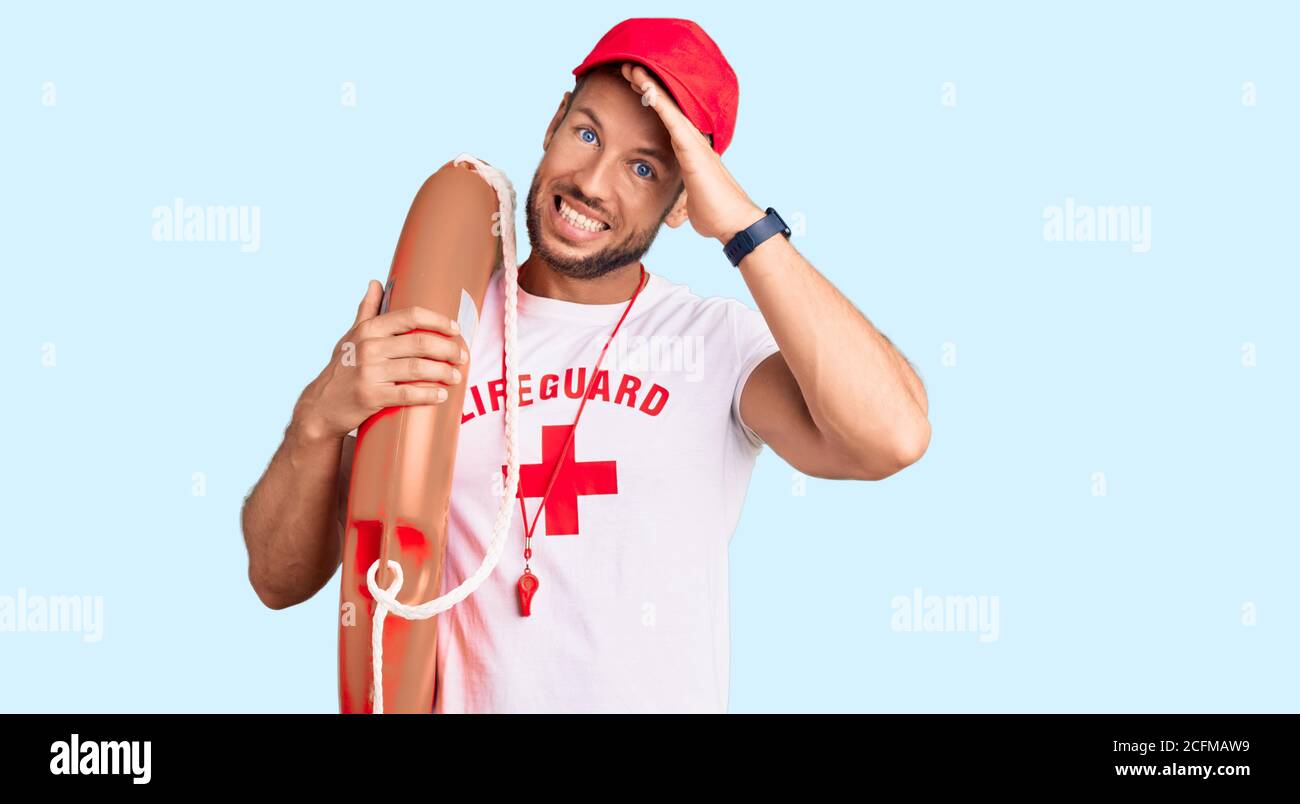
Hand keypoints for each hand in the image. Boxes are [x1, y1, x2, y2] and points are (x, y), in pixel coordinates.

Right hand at [293, 280, 467, 440]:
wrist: (321, 407)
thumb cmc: (341, 369)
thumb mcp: (350, 337)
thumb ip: (366, 310)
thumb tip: (375, 282)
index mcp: (369, 329)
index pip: (411, 316)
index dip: (438, 321)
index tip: (455, 330)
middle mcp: (368, 347)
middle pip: (420, 342)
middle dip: (448, 349)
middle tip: (463, 356)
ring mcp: (369, 372)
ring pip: (418, 368)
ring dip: (443, 372)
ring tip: (456, 376)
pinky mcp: (371, 396)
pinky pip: (407, 393)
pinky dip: (429, 394)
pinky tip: (441, 395)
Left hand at [620, 62, 765, 243]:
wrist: (733, 222)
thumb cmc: (714, 213)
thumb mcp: (689, 204)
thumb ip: (680, 205)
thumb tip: (673, 218)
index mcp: (690, 151)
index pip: (668, 120)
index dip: (652, 103)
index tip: (634, 89)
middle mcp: (693, 141)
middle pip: (667, 106)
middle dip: (647, 87)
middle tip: (627, 70)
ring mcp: (694, 142)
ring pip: (668, 106)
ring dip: (648, 86)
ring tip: (630, 68)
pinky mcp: (691, 148)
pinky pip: (671, 118)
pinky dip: (657, 100)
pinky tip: (644, 86)